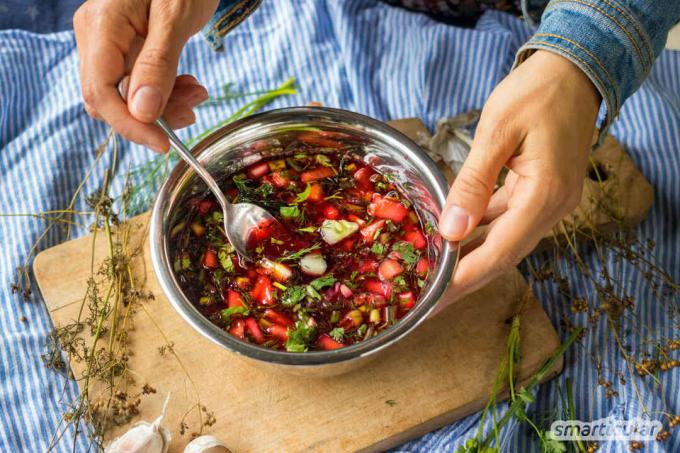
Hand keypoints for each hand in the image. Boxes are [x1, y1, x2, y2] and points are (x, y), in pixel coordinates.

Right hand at [73, 0, 217, 151]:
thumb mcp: (176, 19)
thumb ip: (158, 65)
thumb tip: (142, 112)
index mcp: (102, 25)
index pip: (100, 92)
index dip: (129, 125)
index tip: (162, 144)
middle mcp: (96, 36)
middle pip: (110, 99)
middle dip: (151, 115)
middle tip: (192, 110)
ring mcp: (108, 42)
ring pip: (125, 95)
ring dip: (162, 106)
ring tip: (197, 93)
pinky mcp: (125, 48)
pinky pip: (136, 83)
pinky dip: (164, 92)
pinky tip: (188, 86)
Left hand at [438, 50, 599, 300]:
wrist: (573, 71)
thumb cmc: (536, 92)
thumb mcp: (497, 132)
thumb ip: (473, 183)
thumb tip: (452, 230)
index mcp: (545, 196)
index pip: (500, 252)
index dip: (465, 279)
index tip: (434, 301)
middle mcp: (552, 207)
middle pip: (503, 255)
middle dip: (464, 279)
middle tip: (427, 301)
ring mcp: (550, 202)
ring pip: (504, 241)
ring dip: (471, 258)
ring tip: (435, 274)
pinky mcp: (542, 192)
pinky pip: (507, 221)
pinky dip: (481, 233)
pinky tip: (456, 237)